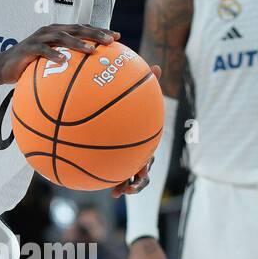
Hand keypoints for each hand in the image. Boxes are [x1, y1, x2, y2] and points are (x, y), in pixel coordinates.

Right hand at [0, 24, 118, 85]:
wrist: (3, 67)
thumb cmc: (30, 66)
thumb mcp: (50, 64)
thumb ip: (67, 65)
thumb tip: (88, 78)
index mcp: (59, 32)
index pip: (83, 28)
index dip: (100, 30)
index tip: (117, 37)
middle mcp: (51, 31)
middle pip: (77, 29)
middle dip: (95, 33)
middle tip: (111, 41)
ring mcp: (40, 38)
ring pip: (63, 37)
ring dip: (78, 43)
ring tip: (92, 50)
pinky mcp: (29, 48)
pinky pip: (43, 50)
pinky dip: (54, 55)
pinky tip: (64, 61)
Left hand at [109, 67, 161, 196]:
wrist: (102, 123)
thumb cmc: (124, 106)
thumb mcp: (133, 96)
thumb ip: (142, 86)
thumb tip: (157, 66)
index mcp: (141, 141)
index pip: (148, 155)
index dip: (146, 165)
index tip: (142, 170)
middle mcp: (135, 153)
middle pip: (140, 172)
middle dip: (138, 181)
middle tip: (132, 183)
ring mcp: (124, 160)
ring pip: (128, 178)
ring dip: (126, 187)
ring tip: (118, 192)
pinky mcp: (112, 164)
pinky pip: (112, 176)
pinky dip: (108, 181)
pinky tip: (100, 184)